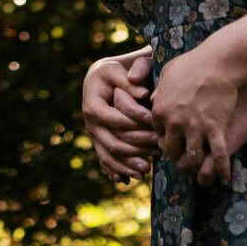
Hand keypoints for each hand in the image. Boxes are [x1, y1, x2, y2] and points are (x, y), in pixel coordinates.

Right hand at [82, 48, 155, 182]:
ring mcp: (94, 134)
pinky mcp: (99, 142)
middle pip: (110, 141)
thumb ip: (136, 72)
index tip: (155, 123)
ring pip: (107, 155)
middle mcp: (89, 121)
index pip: (113, 118)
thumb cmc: (122, 70)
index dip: (134, 122)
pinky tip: (127, 180)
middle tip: (157, 151)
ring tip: (145, 172)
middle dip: (134, 149)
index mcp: (92, 102)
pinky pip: (105, 160)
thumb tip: (142, 93)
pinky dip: (115, 171)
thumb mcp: (127, 66)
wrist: (109, 78)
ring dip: (125, 166)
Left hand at [151, 42, 240, 185]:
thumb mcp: (167, 73)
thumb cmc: (192, 63)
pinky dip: (221, 170)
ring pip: (192, 159)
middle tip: (184, 157)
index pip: (157, 135)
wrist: (217, 62)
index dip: (165, 138)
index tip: (172, 139)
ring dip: (196, 165)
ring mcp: (195, 128)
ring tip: (202, 169)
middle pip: (171, 151)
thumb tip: (151, 99)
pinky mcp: (215, 129)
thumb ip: (158, 90)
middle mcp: (174, 123)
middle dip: (177, 156)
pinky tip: (224, 179)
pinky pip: (217, 157)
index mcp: (160, 110)